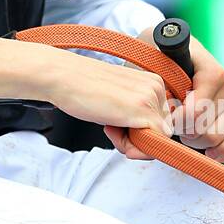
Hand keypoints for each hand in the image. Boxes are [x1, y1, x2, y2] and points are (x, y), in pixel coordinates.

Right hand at [48, 50, 172, 160]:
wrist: (63, 76)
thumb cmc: (83, 86)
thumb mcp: (119, 98)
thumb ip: (137, 113)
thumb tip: (151, 136)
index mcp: (153, 82)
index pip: (161, 120)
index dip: (140, 131)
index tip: (120, 125)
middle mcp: (156, 87)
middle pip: (159, 131)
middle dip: (135, 137)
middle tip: (112, 126)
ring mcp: (151, 99)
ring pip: (156, 140)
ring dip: (130, 142)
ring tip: (109, 126)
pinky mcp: (143, 111)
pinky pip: (152, 145)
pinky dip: (131, 147)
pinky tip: (111, 130)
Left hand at [106, 26, 223, 164]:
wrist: (163, 53)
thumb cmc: (151, 62)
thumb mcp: (138, 71)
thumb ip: (134, 102)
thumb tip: (133, 144)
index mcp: (202, 61)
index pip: (202, 100)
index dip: (184, 117)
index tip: (169, 118)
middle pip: (207, 126)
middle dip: (185, 134)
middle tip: (173, 125)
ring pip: (219, 137)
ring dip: (198, 143)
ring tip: (185, 132)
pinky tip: (208, 151)